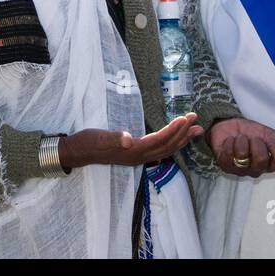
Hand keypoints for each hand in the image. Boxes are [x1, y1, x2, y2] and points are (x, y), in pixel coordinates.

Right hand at [59, 114, 201, 169]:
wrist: (78, 153)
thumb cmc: (88, 142)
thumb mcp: (99, 138)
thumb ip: (114, 139)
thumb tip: (128, 140)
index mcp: (133, 151)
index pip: (160, 140)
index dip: (173, 130)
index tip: (185, 118)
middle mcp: (139, 156)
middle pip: (167, 146)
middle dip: (183, 134)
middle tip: (196, 120)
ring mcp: (138, 157)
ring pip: (166, 149)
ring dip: (181, 139)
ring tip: (195, 130)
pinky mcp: (135, 154)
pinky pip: (159, 149)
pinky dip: (171, 143)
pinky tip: (176, 139)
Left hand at [208, 118, 274, 177]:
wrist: (227, 126)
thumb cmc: (248, 132)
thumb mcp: (266, 134)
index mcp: (269, 162)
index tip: (271, 140)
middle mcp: (256, 169)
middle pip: (262, 160)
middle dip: (256, 143)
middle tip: (252, 138)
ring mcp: (240, 170)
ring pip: (244, 156)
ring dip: (242, 140)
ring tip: (240, 138)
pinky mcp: (225, 165)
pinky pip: (229, 154)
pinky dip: (230, 142)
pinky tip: (230, 141)